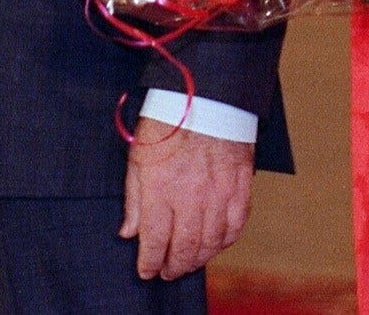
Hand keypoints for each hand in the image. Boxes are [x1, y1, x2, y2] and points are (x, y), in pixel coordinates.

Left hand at [122, 117, 253, 280]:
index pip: (155, 240)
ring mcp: (220, 193)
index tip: (146, 271)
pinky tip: (215, 245)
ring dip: (199, 259)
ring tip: (187, 263)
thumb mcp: (138, 155)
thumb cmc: (168, 122)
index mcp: (161, 187)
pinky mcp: (240, 187)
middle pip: (185, 247)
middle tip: (167, 272)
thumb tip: (128, 233)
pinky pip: (236, 226)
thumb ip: (134, 199)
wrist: (206, 95)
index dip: (150, 262)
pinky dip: (225, 242)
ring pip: (211, 242)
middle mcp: (192, 196)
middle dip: (174, 266)